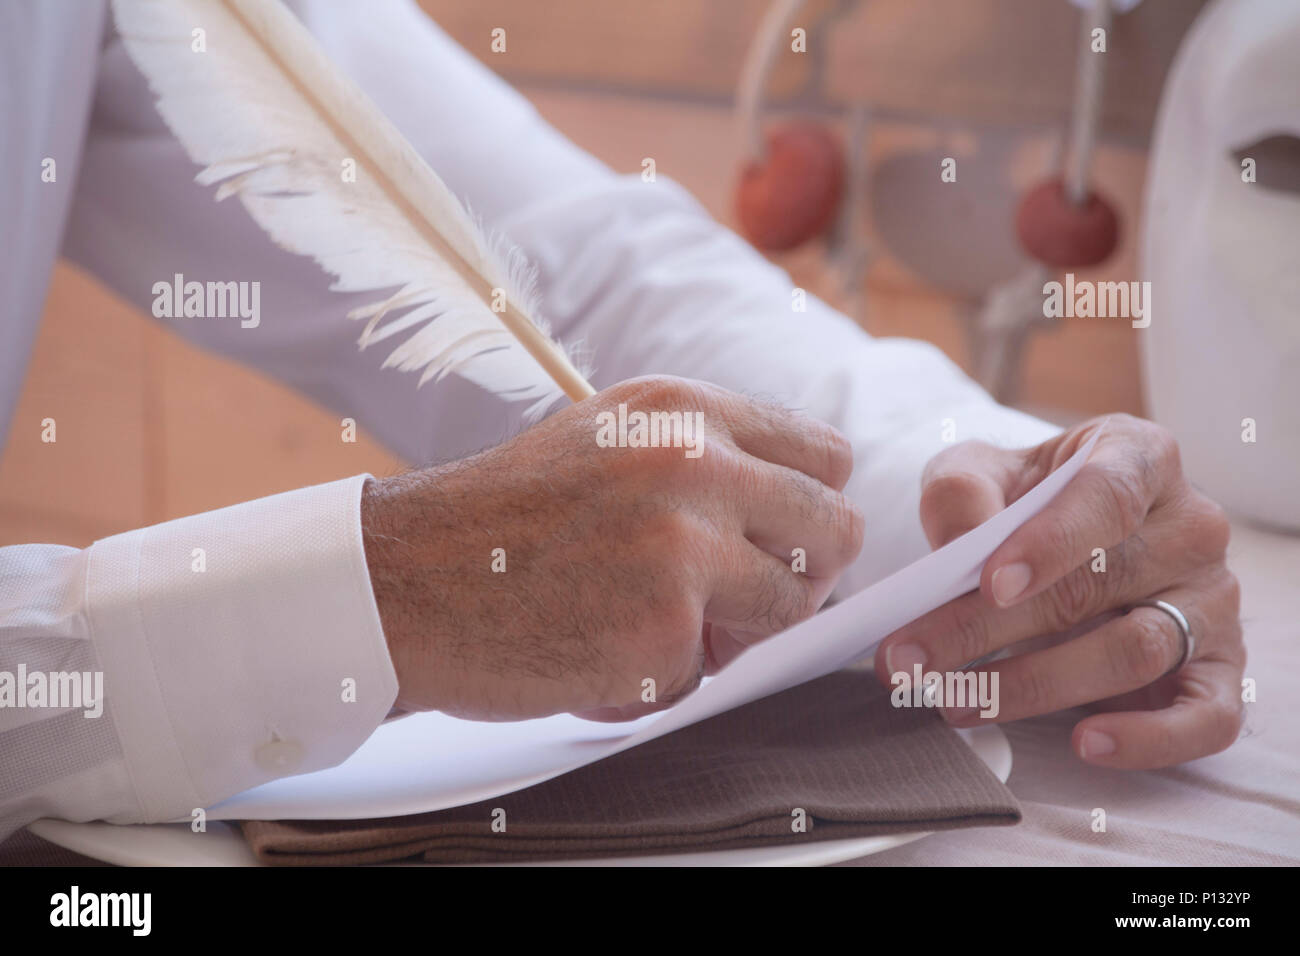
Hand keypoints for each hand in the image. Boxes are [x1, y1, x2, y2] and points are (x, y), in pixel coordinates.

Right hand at [363, 375, 862, 721]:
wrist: (404, 579)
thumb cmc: (501, 518)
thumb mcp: (608, 443)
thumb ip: (703, 461)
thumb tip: (795, 514)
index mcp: (682, 409)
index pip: (824, 454)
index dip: (813, 507)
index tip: (783, 538)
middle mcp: (695, 465)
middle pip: (835, 529)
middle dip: (801, 575)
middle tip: (740, 597)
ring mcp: (684, 549)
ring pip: (789, 609)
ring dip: (736, 632)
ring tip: (649, 620)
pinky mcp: (664, 632)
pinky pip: (711, 674)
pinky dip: (664, 677)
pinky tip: (598, 649)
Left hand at [874, 415, 1243, 768]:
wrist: (1061, 541)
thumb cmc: (1020, 500)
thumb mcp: (978, 472)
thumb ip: (961, 490)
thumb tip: (961, 538)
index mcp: (1139, 457)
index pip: (1106, 495)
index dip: (1050, 541)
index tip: (989, 585)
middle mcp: (1191, 527)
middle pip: (1096, 585)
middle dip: (987, 629)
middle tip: (911, 660)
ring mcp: (1212, 600)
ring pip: (1134, 651)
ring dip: (1033, 686)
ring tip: (952, 700)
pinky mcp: (1219, 669)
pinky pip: (1205, 716)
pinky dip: (1147, 738)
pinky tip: (1082, 743)